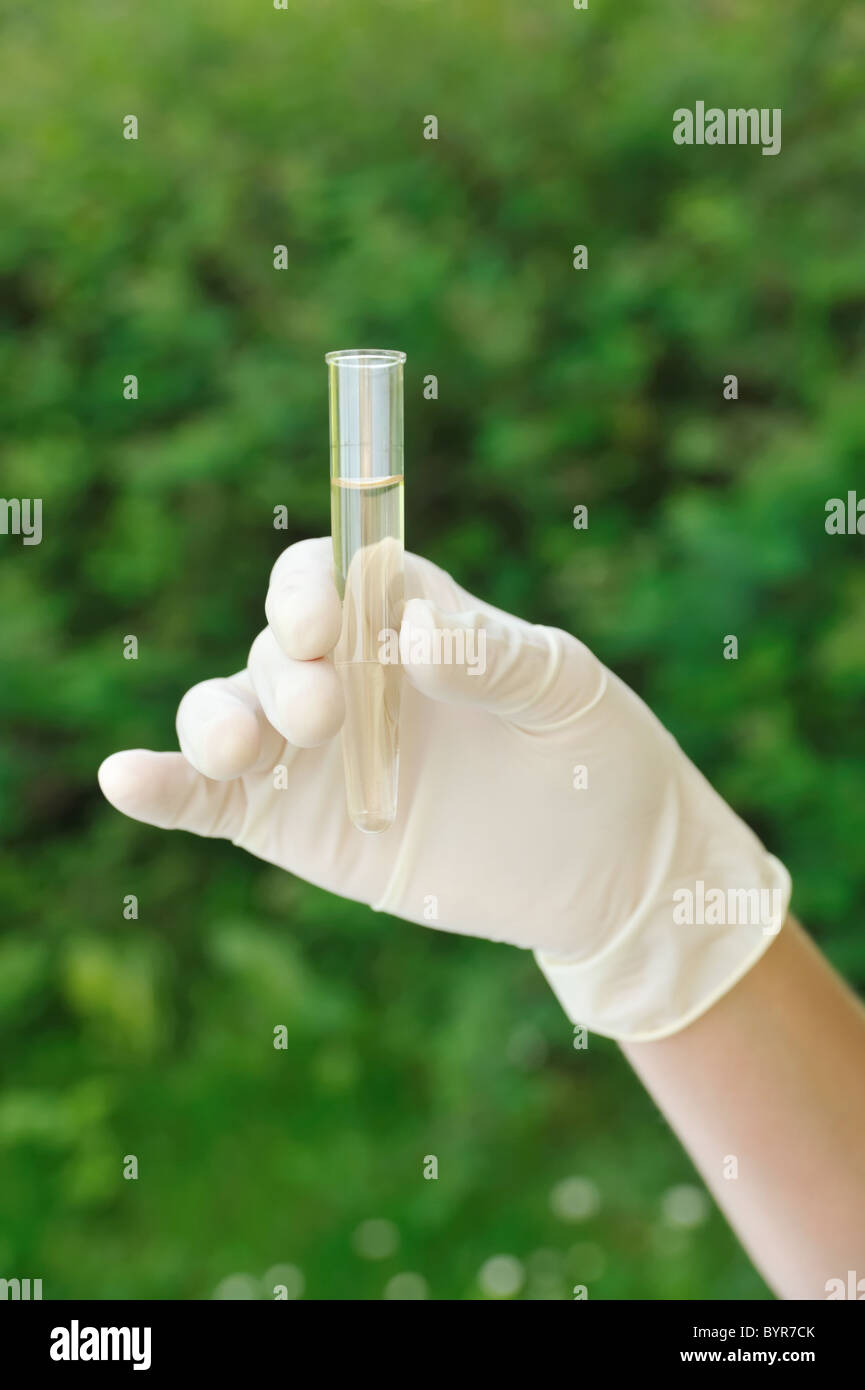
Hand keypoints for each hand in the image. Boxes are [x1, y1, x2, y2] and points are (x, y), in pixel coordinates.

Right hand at [98, 537, 789, 1039]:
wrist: (608, 873)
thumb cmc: (595, 756)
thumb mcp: (563, 692)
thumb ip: (493, 655)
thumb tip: (419, 629)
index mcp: (404, 618)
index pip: (324, 577)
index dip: (303, 590)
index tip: (317, 627)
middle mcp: (348, 676)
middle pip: (272, 650)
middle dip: (282, 675)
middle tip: (325, 716)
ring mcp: (315, 754)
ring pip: (228, 715)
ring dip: (215, 722)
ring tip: (236, 750)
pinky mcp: (295, 825)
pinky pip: (213, 800)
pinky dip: (164, 788)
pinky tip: (127, 780)